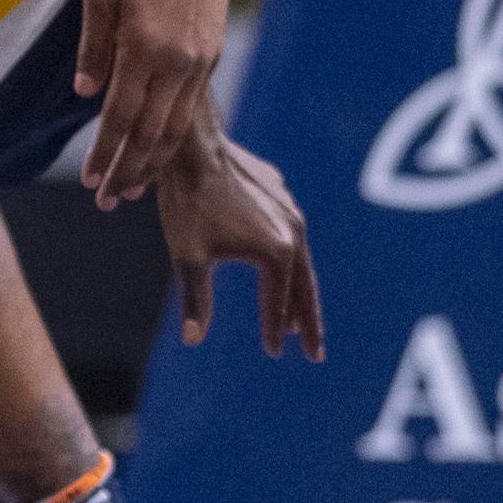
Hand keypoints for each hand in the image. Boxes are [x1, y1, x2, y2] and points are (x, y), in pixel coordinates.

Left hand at [74, 0, 228, 206]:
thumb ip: (92, 49)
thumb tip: (86, 95)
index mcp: (145, 50)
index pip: (120, 117)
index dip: (105, 153)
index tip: (90, 181)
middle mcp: (177, 63)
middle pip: (152, 134)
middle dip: (129, 171)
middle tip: (109, 200)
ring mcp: (199, 61)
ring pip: (176, 126)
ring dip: (153, 160)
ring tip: (133, 186)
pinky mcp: (211, 54)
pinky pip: (189, 106)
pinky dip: (173, 134)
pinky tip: (158, 147)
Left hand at [155, 128, 322, 359]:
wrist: (194, 148)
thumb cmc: (187, 204)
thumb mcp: (188, 257)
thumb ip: (197, 300)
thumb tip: (192, 340)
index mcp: (277, 252)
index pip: (278, 303)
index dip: (273, 330)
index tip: (274, 354)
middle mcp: (294, 232)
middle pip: (304, 287)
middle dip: (308, 322)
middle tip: (315, 353)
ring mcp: (291, 211)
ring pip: (299, 262)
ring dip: (298, 292)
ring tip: (296, 323)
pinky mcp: (280, 195)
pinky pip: (290, 236)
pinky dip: (288, 261)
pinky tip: (280, 270)